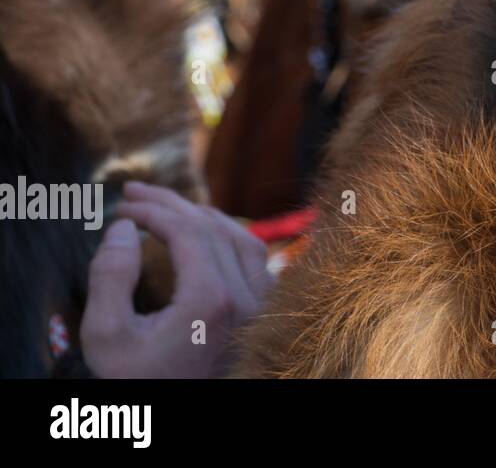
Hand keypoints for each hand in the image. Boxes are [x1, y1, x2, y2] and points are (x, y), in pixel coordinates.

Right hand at [81, 181, 270, 377]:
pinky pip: (256, 262)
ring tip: (169, 208)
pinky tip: (206, 236)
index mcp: (212, 299)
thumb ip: (110, 278)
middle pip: (214, 227)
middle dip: (172, 205)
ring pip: (244, 239)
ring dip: (205, 216)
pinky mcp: (265, 318)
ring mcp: (262, 307)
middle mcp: (247, 297)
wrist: (182, 425)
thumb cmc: (141, 385)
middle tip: (135, 194)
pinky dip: (229, 238)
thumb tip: (125, 229)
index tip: (122, 205)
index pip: (188, 229)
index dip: (154, 209)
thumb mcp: (107, 338)